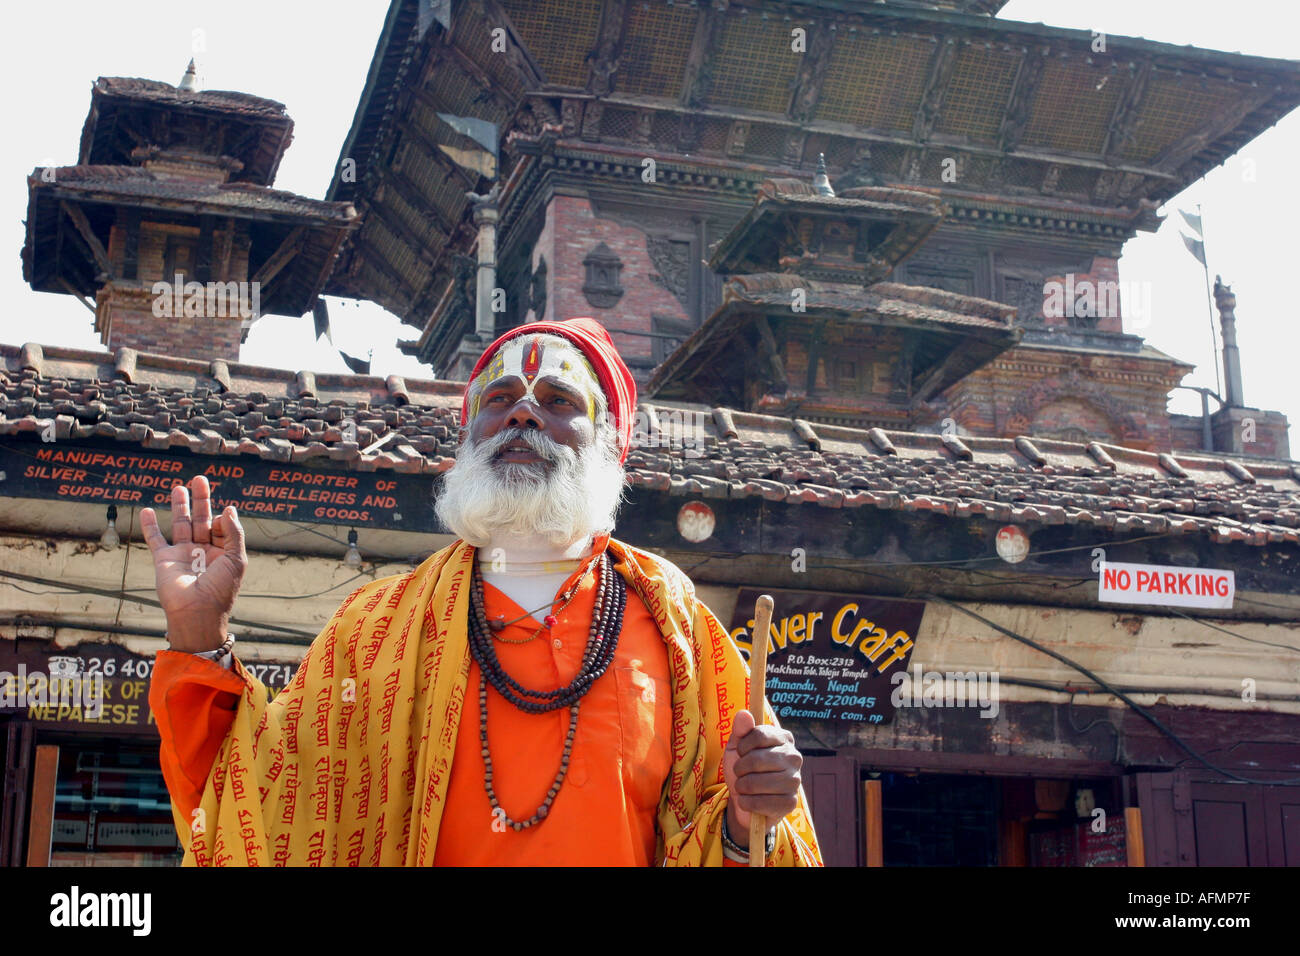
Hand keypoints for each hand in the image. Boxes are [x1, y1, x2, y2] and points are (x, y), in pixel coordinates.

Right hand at [139, 477, 247, 652]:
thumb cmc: (221, 588)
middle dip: (201, 499)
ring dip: (180, 506)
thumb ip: (233, 532)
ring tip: (179, 487)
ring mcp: (183, 554)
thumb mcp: (236, 559)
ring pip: (181, 524)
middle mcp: (203, 551)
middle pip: (202, 519)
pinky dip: (151, 525)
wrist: (197, 612)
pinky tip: (148, 510)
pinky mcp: (165, 560)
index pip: (221, 526)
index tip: (219, 520)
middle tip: (199, 479)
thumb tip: (228, 508)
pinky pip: (156, 539)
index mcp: (223, 552)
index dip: (221, 519)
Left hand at [722, 709, 801, 847]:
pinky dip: (747, 803)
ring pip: (756, 782)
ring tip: (743, 787)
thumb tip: (743, 713)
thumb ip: (740, 730)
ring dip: (741, 787)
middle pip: (756, 760)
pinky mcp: (791, 802)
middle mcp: (794, 757)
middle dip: (740, 769)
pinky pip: (760, 802)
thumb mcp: (737, 747)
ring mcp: (795, 781)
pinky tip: (748, 801)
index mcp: (784, 738)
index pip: (759, 735)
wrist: (747, 799)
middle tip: (740, 773)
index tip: (740, 752)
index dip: (742, 746)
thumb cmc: (744, 768)